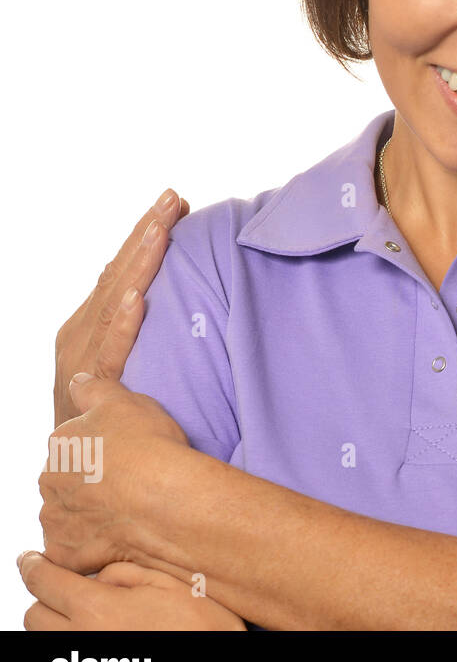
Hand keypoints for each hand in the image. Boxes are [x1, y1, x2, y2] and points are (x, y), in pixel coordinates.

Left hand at [19, 552, 246, 630]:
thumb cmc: (201, 628)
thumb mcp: (169, 583)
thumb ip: (125, 572)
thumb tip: (100, 575)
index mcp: (97, 608)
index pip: (44, 582)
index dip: (32, 566)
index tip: (29, 560)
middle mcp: (81, 638)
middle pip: (35, 615)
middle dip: (47, 598)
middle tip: (68, 589)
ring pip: (44, 640)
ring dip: (56, 623)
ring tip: (86, 615)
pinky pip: (65, 659)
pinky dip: (73, 641)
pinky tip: (102, 635)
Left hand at [41, 374, 190, 573]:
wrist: (163, 500)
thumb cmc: (149, 447)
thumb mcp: (125, 401)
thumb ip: (95, 389)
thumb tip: (77, 379)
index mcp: (61, 443)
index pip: (73, 446)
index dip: (101, 452)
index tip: (125, 458)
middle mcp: (49, 480)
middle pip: (66, 482)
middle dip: (88, 486)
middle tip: (127, 488)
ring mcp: (56, 519)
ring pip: (68, 517)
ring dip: (88, 517)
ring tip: (125, 517)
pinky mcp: (67, 552)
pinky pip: (75, 552)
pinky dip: (91, 549)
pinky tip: (118, 540)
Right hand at [54, 188, 189, 427]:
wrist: (73, 463)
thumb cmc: (102, 408)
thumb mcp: (116, 361)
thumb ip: (128, 327)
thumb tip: (144, 286)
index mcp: (88, 322)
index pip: (122, 267)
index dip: (147, 233)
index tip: (178, 201)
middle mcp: (81, 332)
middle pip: (119, 273)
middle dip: (147, 233)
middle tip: (174, 198)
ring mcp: (85, 357)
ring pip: (116, 300)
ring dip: (139, 263)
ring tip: (161, 229)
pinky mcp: (95, 385)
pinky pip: (112, 351)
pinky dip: (124, 323)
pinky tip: (139, 299)